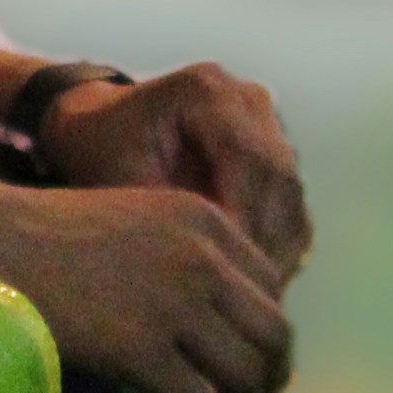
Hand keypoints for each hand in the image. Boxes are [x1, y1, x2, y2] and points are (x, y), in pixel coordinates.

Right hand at [0, 165, 290, 392]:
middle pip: (273, 334)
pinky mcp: (140, 345)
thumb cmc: (47, 240)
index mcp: (207, 220)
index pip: (271, 288)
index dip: (262, 334)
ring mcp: (175, 300)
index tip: (240, 364)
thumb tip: (223, 326)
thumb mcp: (136, 225)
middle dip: (265, 381)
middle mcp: (203, 256)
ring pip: (243, 374)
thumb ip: (185, 258)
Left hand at [33, 61, 312, 278]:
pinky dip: (279, 248)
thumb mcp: (119, 182)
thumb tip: (208, 272)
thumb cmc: (100, 151)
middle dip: (265, 244)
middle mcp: (247, 99)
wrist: (99, 128)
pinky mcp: (276, 154)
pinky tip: (256, 288)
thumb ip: (165, 217)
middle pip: (282, 180)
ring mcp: (268, 124)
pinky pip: (291, 207)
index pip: (250, 160)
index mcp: (208, 89)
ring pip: (292, 198)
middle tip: (247, 300)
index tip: (227, 277)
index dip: (245, 222)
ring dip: (278, 252)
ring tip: (252, 303)